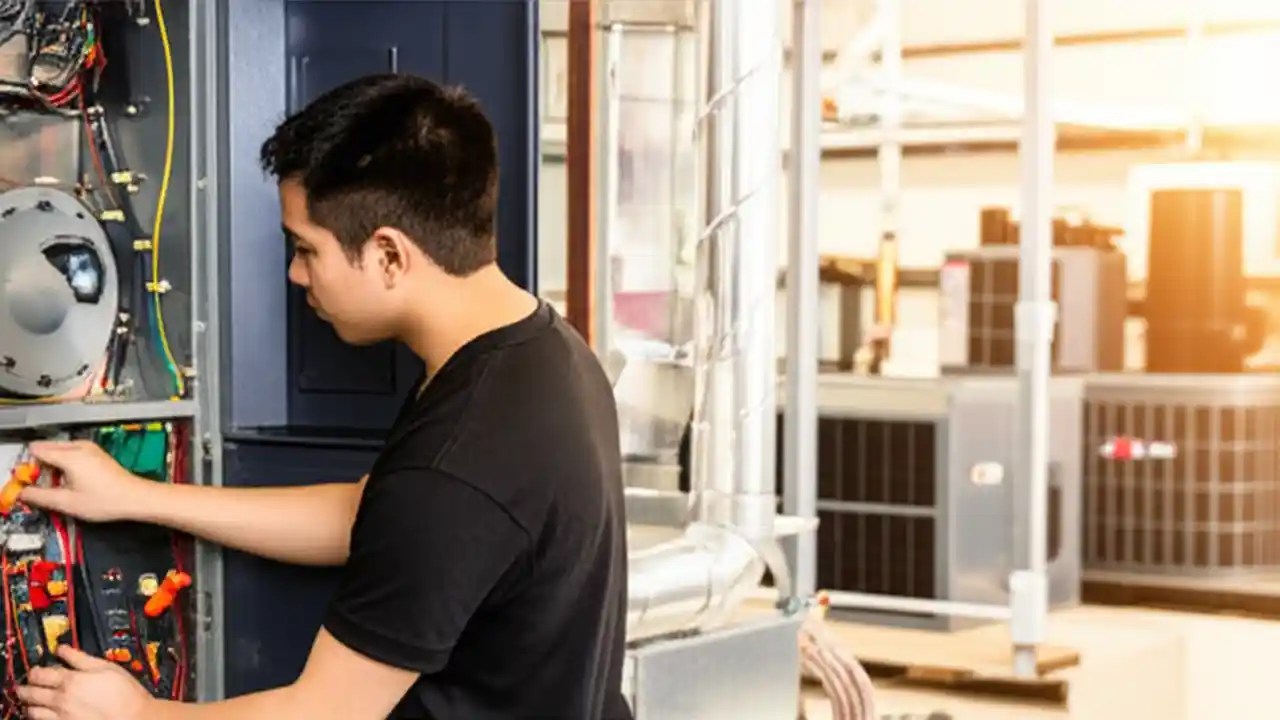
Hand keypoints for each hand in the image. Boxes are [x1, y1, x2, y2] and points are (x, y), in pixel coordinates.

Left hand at [17, 645, 152, 719]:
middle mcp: (61, 699)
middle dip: (25, 687)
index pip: (40, 673)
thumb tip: (63, 649)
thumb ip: (81, 658)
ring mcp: (60, 716)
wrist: (134, 717)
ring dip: (29, 704)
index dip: (35, 670)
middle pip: (30, 692)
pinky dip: (39, 717)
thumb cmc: (125, 692)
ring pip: (32, 711)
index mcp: (71, 680)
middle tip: (27, 685)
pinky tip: (44, 713)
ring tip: (33, 700)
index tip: (36, 669)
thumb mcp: (106, 667)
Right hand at [19, 440, 148, 521]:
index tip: (32, 482)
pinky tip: (74, 482)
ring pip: (59, 451)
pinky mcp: (95, 453)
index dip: (30, 467)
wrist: (135, 497)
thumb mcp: (67, 503)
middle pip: (47, 448)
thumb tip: (22, 493)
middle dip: (41, 466)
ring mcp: (89, 448)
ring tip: (63, 486)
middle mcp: (80, 447)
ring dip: (54, 466)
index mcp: (70, 455)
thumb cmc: (106, 500)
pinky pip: (71, 453)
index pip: (36, 451)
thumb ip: (40, 496)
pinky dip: (66, 465)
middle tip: (46, 486)